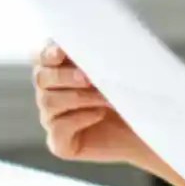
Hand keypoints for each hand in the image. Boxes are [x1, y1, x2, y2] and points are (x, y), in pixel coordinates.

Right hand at [31, 42, 147, 164]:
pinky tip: (99, 114)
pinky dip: (79, 118)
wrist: (145, 125)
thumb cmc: (128, 91)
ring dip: (79, 97)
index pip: (39, 55)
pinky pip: (58, 128)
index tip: (61, 52)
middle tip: (89, 77)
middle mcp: (49, 93)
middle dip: (64, 76)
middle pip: (41, 78)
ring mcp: (51, 118)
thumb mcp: (115, 67)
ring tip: (105, 97)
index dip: (46, 52)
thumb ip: (98, 54)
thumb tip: (93, 42)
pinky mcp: (59, 143)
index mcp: (57, 69)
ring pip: (49, 102)